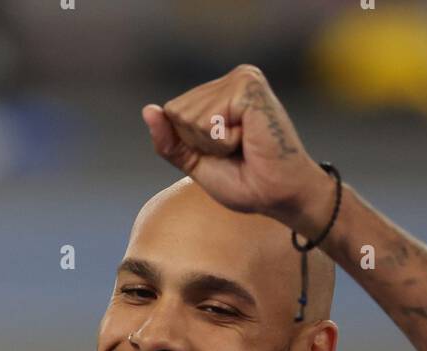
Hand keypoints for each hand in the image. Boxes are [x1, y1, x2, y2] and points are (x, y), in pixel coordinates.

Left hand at [142, 65, 334, 234]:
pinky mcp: (247, 86)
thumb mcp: (197, 162)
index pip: (173, 113)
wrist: (279, 196)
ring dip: (213, 143)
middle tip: (237, 152)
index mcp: (221, 92)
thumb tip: (147, 110)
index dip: (191, 144)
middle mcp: (231, 79)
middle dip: (201, 144)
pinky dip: (224, 140)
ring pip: (190, 116)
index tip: (225, 154)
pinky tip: (249, 139)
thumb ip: (170, 140)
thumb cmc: (246, 183)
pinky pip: (208, 119)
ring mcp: (241, 79)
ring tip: (245, 146)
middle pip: (178, 112)